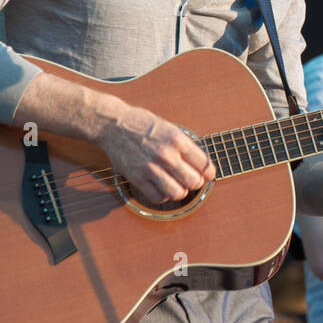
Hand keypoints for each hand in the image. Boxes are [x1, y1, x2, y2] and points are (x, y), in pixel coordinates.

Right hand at [99, 105, 215, 206]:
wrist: (113, 124)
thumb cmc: (142, 124)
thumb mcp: (170, 128)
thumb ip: (184, 145)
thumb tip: (201, 164)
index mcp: (178, 139)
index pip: (204, 164)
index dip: (209, 173)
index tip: (207, 175)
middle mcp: (166, 155)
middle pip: (194, 182)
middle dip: (195, 183)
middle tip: (191, 179)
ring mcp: (151, 167)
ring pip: (178, 193)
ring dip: (180, 191)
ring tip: (176, 185)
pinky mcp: (137, 177)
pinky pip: (158, 197)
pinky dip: (163, 196)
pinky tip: (161, 188)